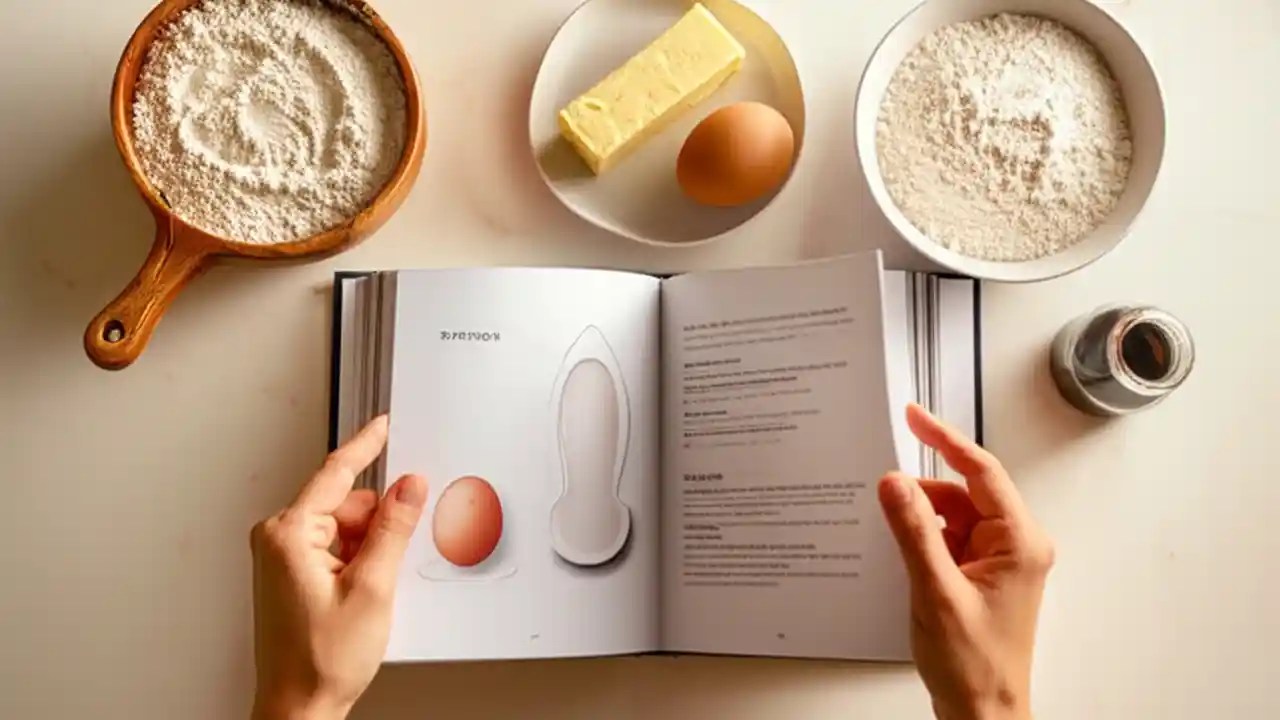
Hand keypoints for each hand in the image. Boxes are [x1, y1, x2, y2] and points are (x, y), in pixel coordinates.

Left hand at [250, 416, 426, 719]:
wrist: (298, 708)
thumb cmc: (319, 662)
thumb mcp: (372, 588)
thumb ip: (393, 529)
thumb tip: (409, 487)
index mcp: (288, 534)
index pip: (335, 473)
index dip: (367, 445)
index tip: (384, 424)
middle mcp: (277, 539)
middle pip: (346, 504)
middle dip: (377, 525)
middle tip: (392, 561)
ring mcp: (282, 557)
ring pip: (344, 528)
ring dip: (368, 549)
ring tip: (372, 592)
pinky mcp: (290, 573)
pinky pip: (334, 547)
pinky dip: (357, 561)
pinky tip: (365, 592)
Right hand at [878, 405, 1054, 719]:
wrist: (982, 713)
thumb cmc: (975, 664)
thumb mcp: (936, 591)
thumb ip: (913, 531)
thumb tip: (894, 482)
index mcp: (1019, 542)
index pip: (981, 472)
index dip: (944, 440)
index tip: (914, 417)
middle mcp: (1014, 545)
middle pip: (963, 493)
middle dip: (922, 493)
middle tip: (883, 492)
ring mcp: (998, 560)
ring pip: (952, 515)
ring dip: (921, 521)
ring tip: (894, 543)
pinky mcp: (980, 574)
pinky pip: (948, 539)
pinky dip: (923, 539)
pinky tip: (902, 554)